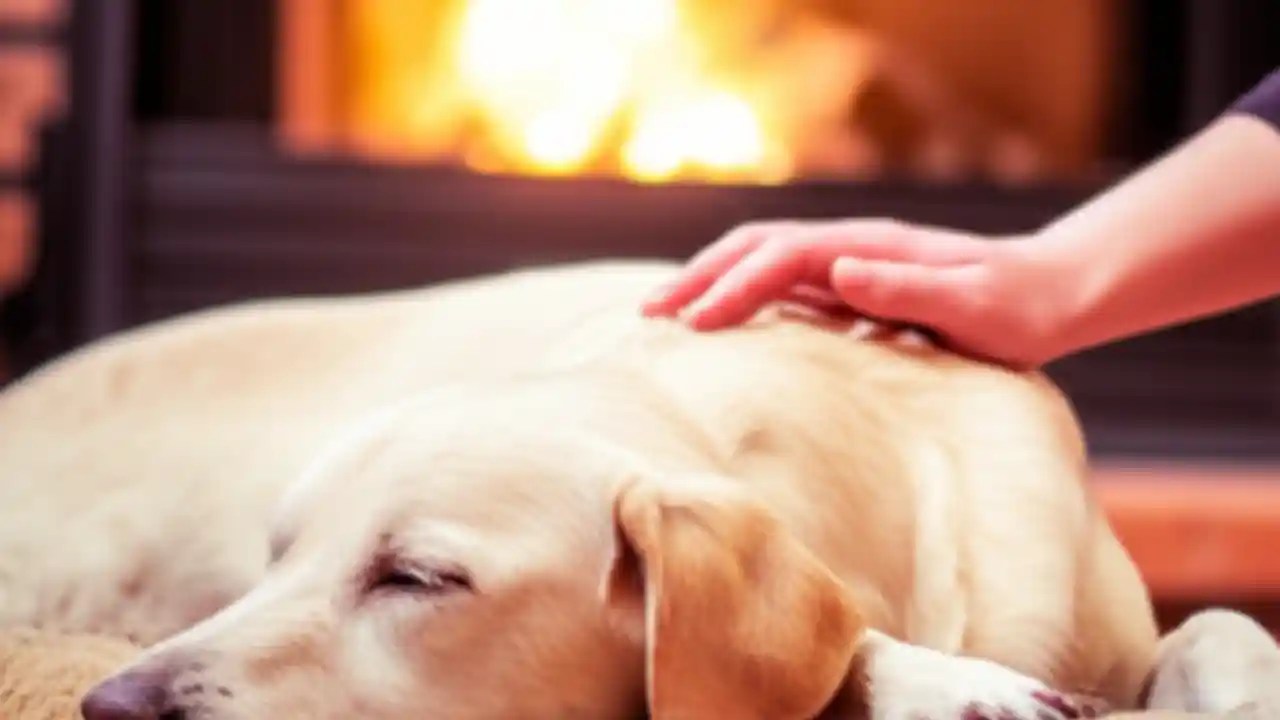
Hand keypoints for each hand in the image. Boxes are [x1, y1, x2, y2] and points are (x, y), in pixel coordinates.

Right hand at [642, 219, 1077, 367]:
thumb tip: (839, 269)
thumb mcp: (973, 304)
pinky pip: (783, 287)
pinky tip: (723, 326)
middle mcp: (851, 249)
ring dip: (711, 283)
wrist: (1055, 293)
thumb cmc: (1019, 307)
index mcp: (870, 248)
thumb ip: (908, 288)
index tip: (696, 324)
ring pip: (762, 263)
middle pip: (756, 248)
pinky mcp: (854, 288)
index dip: (736, 287)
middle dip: (700, 276)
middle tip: (648, 314)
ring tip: (667, 316)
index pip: (782, 258)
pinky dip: (742, 299)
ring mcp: (850, 265)